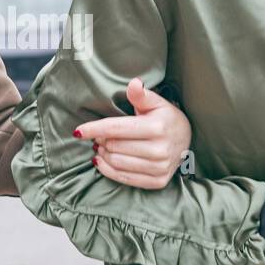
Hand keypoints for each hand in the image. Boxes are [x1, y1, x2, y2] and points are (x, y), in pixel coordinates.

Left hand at [73, 78, 190, 188]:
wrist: (186, 140)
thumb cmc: (165, 118)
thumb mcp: (156, 102)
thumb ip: (141, 95)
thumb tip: (134, 84)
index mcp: (157, 127)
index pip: (116, 128)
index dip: (94, 129)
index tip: (77, 131)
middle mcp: (160, 150)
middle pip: (114, 146)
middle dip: (101, 140)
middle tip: (98, 136)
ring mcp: (160, 168)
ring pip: (116, 162)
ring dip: (103, 154)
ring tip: (101, 146)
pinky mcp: (158, 181)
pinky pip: (124, 178)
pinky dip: (107, 170)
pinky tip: (102, 161)